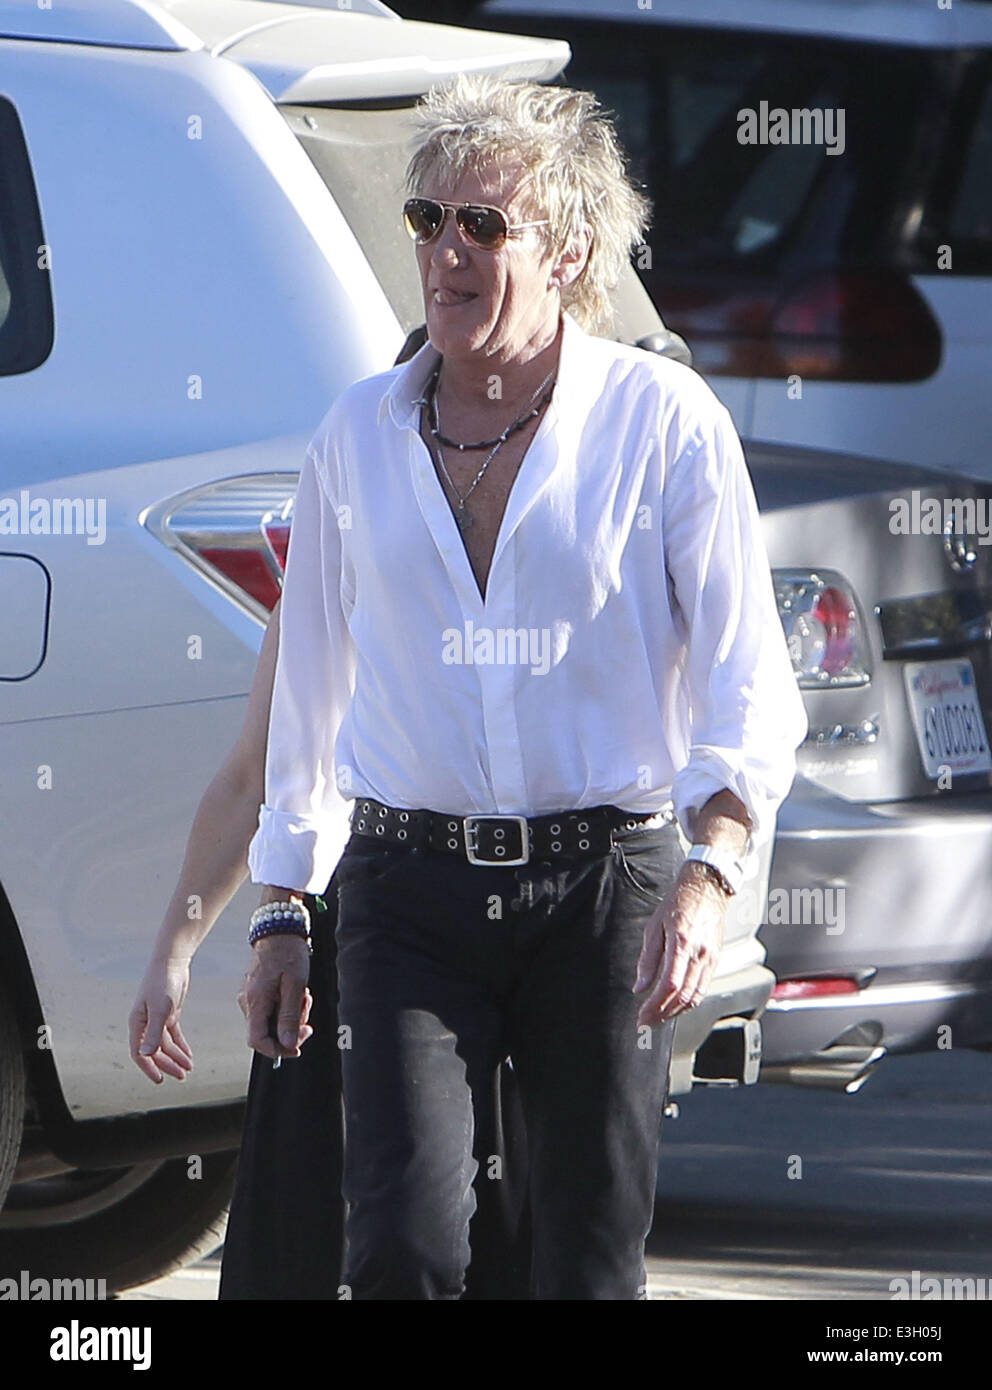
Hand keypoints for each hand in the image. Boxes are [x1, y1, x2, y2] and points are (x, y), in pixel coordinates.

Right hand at [129, 957, 194, 1083]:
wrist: (172, 961)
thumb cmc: (162, 982)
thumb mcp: (160, 1009)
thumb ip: (154, 1033)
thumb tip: (146, 1055)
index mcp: (137, 1023)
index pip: (139, 1053)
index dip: (148, 1068)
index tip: (160, 1080)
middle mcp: (145, 1023)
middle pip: (155, 1051)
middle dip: (167, 1064)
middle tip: (182, 1076)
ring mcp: (157, 1019)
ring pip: (165, 1044)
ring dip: (176, 1057)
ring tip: (188, 1068)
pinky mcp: (169, 1014)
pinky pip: (173, 1035)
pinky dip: (180, 1046)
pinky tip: (188, 1056)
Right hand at [237, 933, 313, 1059]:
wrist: (278, 930)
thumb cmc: (288, 953)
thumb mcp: (295, 985)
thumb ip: (290, 1016)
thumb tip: (287, 1043)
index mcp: (255, 1001)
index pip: (257, 1041)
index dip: (277, 1050)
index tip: (296, 1047)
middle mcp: (247, 1002)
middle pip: (267, 1033)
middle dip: (290, 1028)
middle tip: (307, 1013)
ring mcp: (250, 998)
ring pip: (271, 1022)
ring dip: (291, 1015)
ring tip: (303, 996)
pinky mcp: (256, 993)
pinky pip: (271, 1010)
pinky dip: (286, 1007)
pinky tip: (296, 994)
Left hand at [633, 862, 730, 1026]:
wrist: (708, 888)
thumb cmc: (680, 902)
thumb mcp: (654, 926)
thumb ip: (648, 959)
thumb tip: (640, 985)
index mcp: (682, 944)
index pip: (669, 985)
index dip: (655, 1006)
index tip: (642, 1016)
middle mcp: (700, 954)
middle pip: (683, 996)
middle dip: (663, 1015)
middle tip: (648, 1023)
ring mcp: (711, 959)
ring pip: (696, 996)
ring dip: (677, 1012)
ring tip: (660, 1018)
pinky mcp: (716, 960)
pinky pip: (704, 988)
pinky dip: (690, 1001)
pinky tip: (678, 1004)